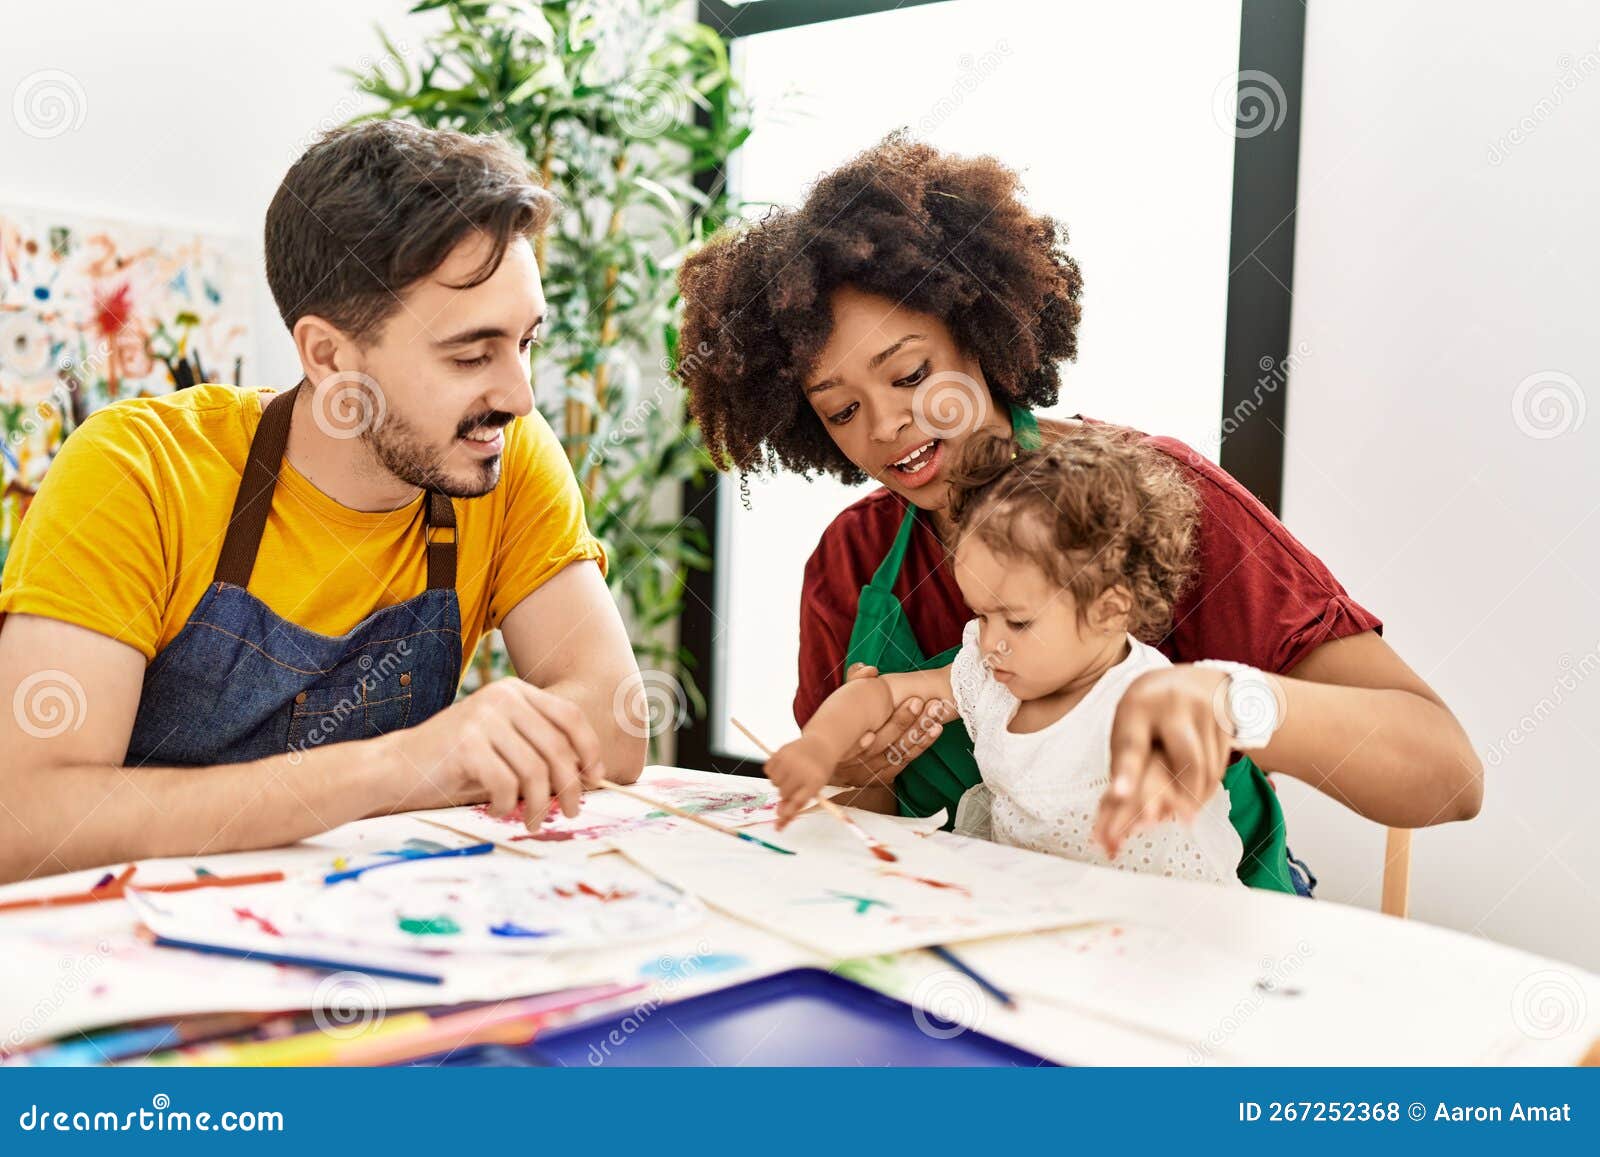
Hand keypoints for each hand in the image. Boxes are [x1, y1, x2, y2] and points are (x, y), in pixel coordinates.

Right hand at [388, 677, 605, 832]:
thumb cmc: (456, 763)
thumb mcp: (503, 744)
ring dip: (541, 804)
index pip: (570, 716)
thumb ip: (538, 749)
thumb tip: (587, 778)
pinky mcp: (466, 745)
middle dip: (571, 786)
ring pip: (536, 770)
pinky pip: (507, 783)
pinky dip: (509, 805)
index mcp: (515, 692)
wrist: (397, 767)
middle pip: (558, 747)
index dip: (590, 748)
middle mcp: (502, 698)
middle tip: (573, 812)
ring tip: (533, 821)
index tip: (596, 778)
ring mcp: (483, 718)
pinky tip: (500, 810)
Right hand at [765, 735, 839, 828]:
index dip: (787, 814)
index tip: (779, 824)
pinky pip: (768, 770)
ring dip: (780, 782)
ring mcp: (789, 760)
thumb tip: (779, 816)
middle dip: (787, 793)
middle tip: (795, 785)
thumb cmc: (818, 771)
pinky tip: (785, 766)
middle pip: (783, 794)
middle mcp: (801, 770)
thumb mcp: (814, 787)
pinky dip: (773, 771)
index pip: (797, 802)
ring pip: (774, 783)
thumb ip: (797, 802)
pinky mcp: (780, 752)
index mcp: (814, 781)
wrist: (821, 745)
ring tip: (792, 774)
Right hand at [827, 663, 953, 789]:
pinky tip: (935, 731)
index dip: (898, 719)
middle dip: (912, 722)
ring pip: (900, 753)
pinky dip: (921, 746)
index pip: (874, 733)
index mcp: (845, 742)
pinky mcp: (880, 778)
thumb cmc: (836, 722)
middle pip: (890, 743)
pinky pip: (904, 761)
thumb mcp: (839, 703)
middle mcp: (857, 761)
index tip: (916, 701)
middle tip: (930, 704)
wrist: (825, 761)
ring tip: (936, 714)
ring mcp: (869, 772)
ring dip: (921, 733)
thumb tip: (871, 669)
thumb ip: (856, 682)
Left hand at [1092, 665, 1233, 857]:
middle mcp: (1172, 704)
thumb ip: (1125, 763)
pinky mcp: (1227, 720)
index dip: (1126, 773)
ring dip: (1195, 797)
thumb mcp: (1130, 726)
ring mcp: (1204, 710)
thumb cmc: (1150, 713)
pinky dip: (1207, 788)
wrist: (1196, 679)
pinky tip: (1197, 797)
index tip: (1120, 795)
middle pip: (1186, 760)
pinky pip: (1220, 766)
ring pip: (1207, 768)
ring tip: (1183, 815)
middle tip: (1174, 821)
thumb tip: (1115, 809)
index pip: (1132, 744)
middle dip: (1182, 795)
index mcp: (1137, 706)